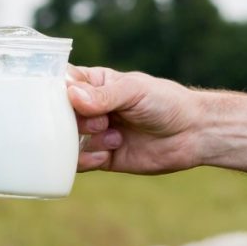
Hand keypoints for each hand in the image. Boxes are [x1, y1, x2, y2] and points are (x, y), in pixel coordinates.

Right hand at [67, 66, 203, 173]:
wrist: (192, 134)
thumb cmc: (166, 102)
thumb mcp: (135, 91)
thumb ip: (104, 95)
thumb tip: (72, 96)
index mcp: (95, 84)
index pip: (61, 83)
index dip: (54, 91)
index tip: (63, 99)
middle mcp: (91, 109)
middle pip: (59, 115)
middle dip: (75, 121)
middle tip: (100, 121)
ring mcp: (95, 134)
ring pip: (66, 141)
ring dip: (84, 141)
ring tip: (112, 137)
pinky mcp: (102, 157)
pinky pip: (80, 162)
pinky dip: (87, 160)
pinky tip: (106, 155)